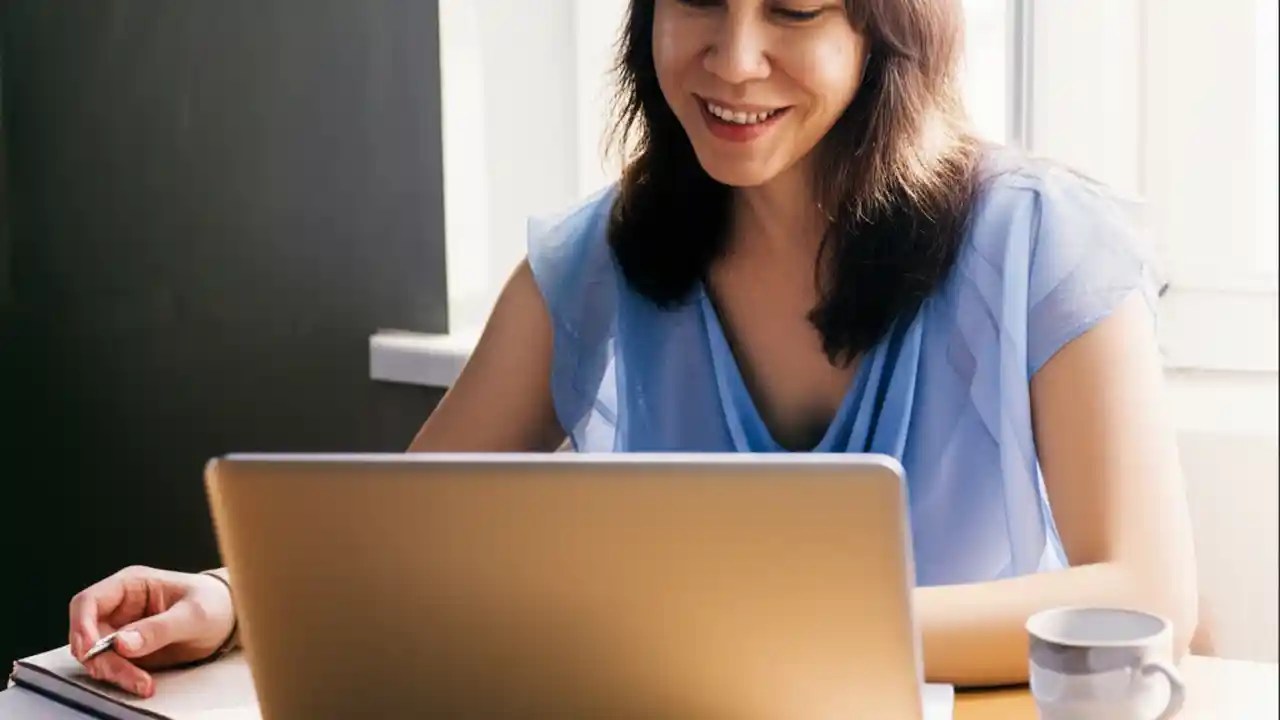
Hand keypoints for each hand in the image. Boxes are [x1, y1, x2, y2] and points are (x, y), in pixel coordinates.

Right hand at [67, 566, 235, 697]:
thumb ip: (159, 628)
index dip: (81, 626)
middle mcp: (121, 607)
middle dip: (102, 658)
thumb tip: (122, 643)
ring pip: (97, 656)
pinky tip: (144, 684)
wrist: (230, 618)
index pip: (88, 601)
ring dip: (113, 672)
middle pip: (89, 635)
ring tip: (142, 683)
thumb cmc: (214, 603)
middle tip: (126, 674)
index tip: (91, 649)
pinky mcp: (129, 651)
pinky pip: (114, 667)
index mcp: (131, 585)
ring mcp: (122, 630)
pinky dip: (123, 678)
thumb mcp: (193, 615)